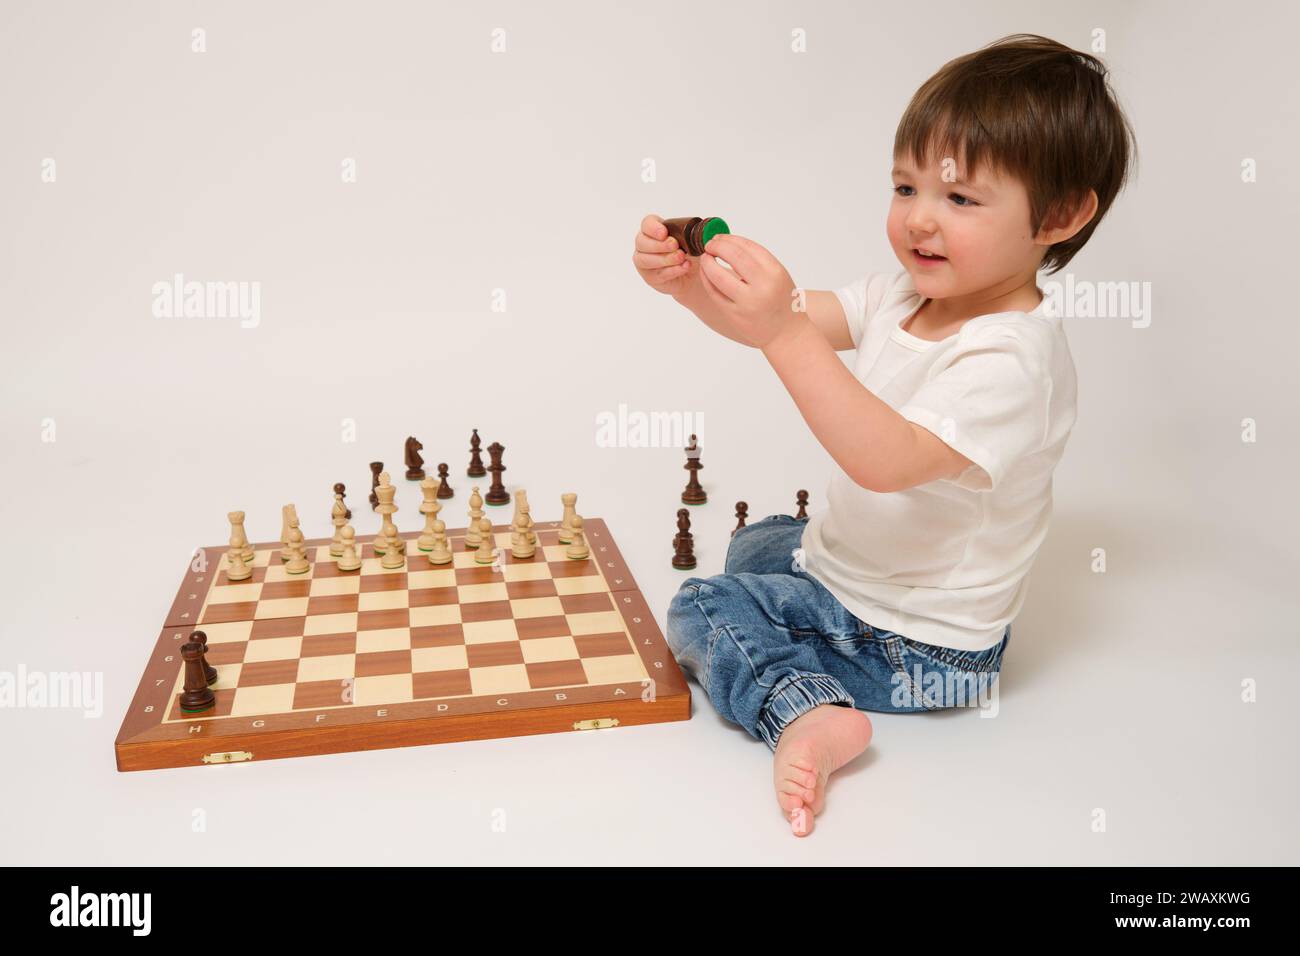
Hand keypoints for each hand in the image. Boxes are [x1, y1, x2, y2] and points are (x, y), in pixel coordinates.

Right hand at [632, 214, 695, 296]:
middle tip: (675, 246)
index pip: (646, 224)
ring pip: (646, 259)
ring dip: (665, 258)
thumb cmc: (690, 252)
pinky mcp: (650, 277)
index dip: (653, 228)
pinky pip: (658, 274)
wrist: (694, 274)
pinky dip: (672, 270)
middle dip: (660, 244)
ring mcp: (644, 262)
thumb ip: (697, 231)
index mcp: (653, 230)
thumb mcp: (694, 238)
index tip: (664, 233)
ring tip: (682, 257)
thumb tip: (707, 228)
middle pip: (642, 242)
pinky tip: (684, 267)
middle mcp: (644, 245)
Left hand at [696, 234, 802, 348]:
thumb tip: (727, 243)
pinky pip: (714, 293)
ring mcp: (747, 302)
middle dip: (717, 246)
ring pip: (718, 276)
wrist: (786, 332)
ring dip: (708, 263)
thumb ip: (757, 260)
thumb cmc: (780, 300)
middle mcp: (762, 286)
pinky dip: (707, 280)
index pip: (747, 246)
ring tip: (706, 258)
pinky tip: (706, 274)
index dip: (729, 239)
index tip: (719, 237)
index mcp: (774, 272)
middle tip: (710, 245)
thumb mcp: (777, 275)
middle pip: (733, 256)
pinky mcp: (734, 315)